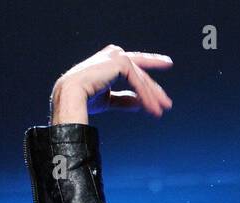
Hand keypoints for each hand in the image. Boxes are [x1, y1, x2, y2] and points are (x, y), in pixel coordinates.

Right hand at [49, 44, 172, 124]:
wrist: (72, 95)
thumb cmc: (85, 98)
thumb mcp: (109, 100)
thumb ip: (124, 99)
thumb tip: (139, 105)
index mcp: (111, 59)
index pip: (136, 63)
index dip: (152, 63)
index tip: (167, 63)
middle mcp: (115, 53)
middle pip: (141, 74)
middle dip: (155, 90)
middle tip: (167, 105)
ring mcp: (118, 56)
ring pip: (141, 80)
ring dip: (151, 98)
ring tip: (160, 112)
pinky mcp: (121, 63)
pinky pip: (138, 83)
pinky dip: (145, 97)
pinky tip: (151, 109)